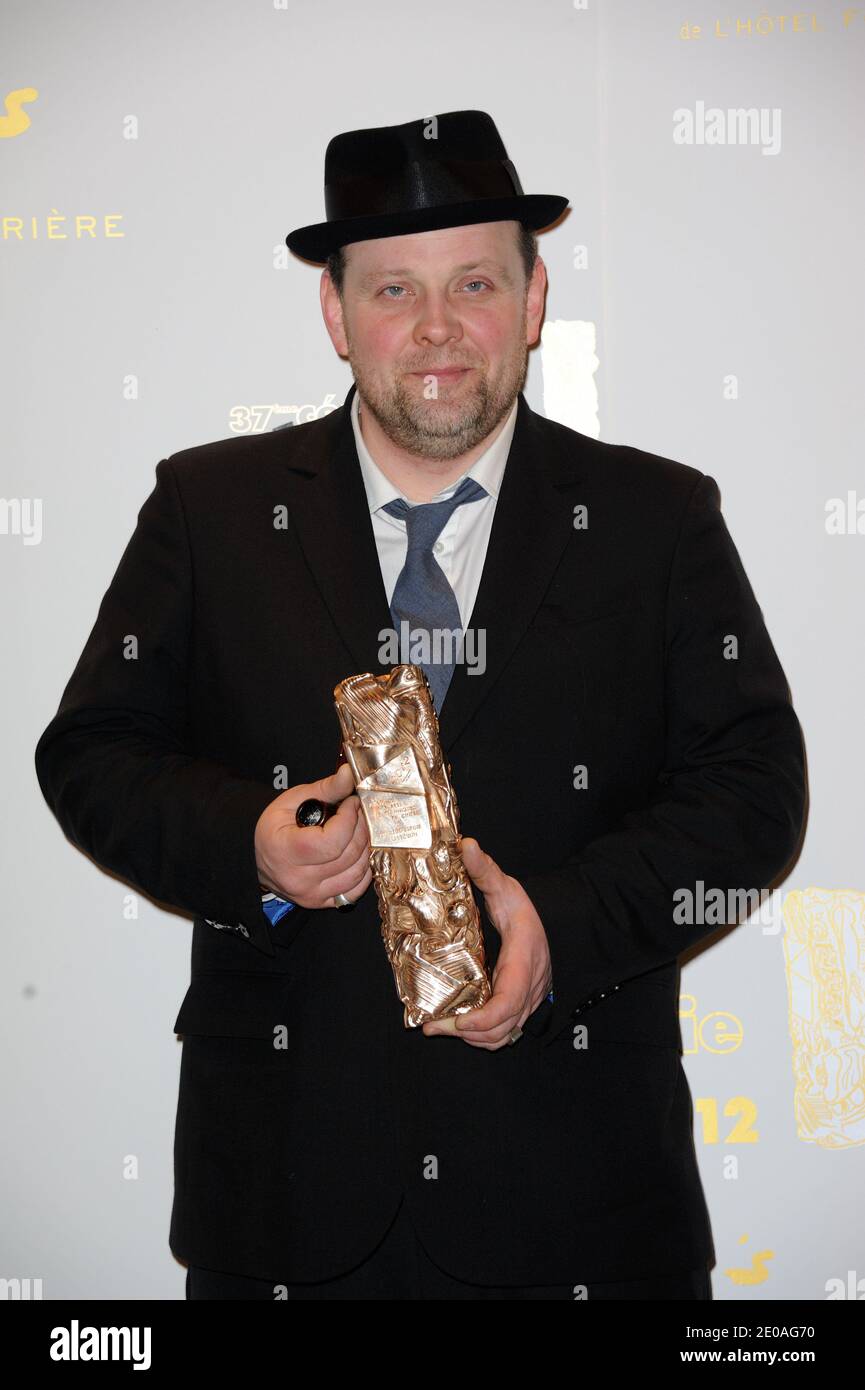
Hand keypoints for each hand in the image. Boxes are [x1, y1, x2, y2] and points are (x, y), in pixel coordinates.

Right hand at [254, 763, 371, 909]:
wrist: (256, 854)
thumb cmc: (274, 826)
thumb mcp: (293, 800)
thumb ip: (325, 788)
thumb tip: (348, 774)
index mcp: (286, 851)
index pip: (332, 841)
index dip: (350, 818)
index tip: (351, 803)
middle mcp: (299, 879)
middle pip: (348, 855)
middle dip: (360, 828)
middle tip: (357, 813)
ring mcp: (311, 895)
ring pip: (357, 873)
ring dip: (365, 848)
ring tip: (357, 831)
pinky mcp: (320, 902)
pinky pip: (354, 890)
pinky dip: (363, 871)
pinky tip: (357, 854)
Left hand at [422, 837, 551, 1049]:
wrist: (558, 923)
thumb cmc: (528, 908)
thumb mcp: (506, 886)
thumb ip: (484, 870)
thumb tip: (464, 845)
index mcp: (523, 960)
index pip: (508, 1001)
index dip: (482, 1019)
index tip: (456, 1021)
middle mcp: (529, 988)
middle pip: (501, 1027)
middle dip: (464, 1032)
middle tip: (431, 1025)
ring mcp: (529, 1001)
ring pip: (503, 1035)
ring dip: (473, 1038)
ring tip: (441, 1027)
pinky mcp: (523, 1008)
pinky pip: (505, 1033)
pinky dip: (483, 1037)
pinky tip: (461, 1026)